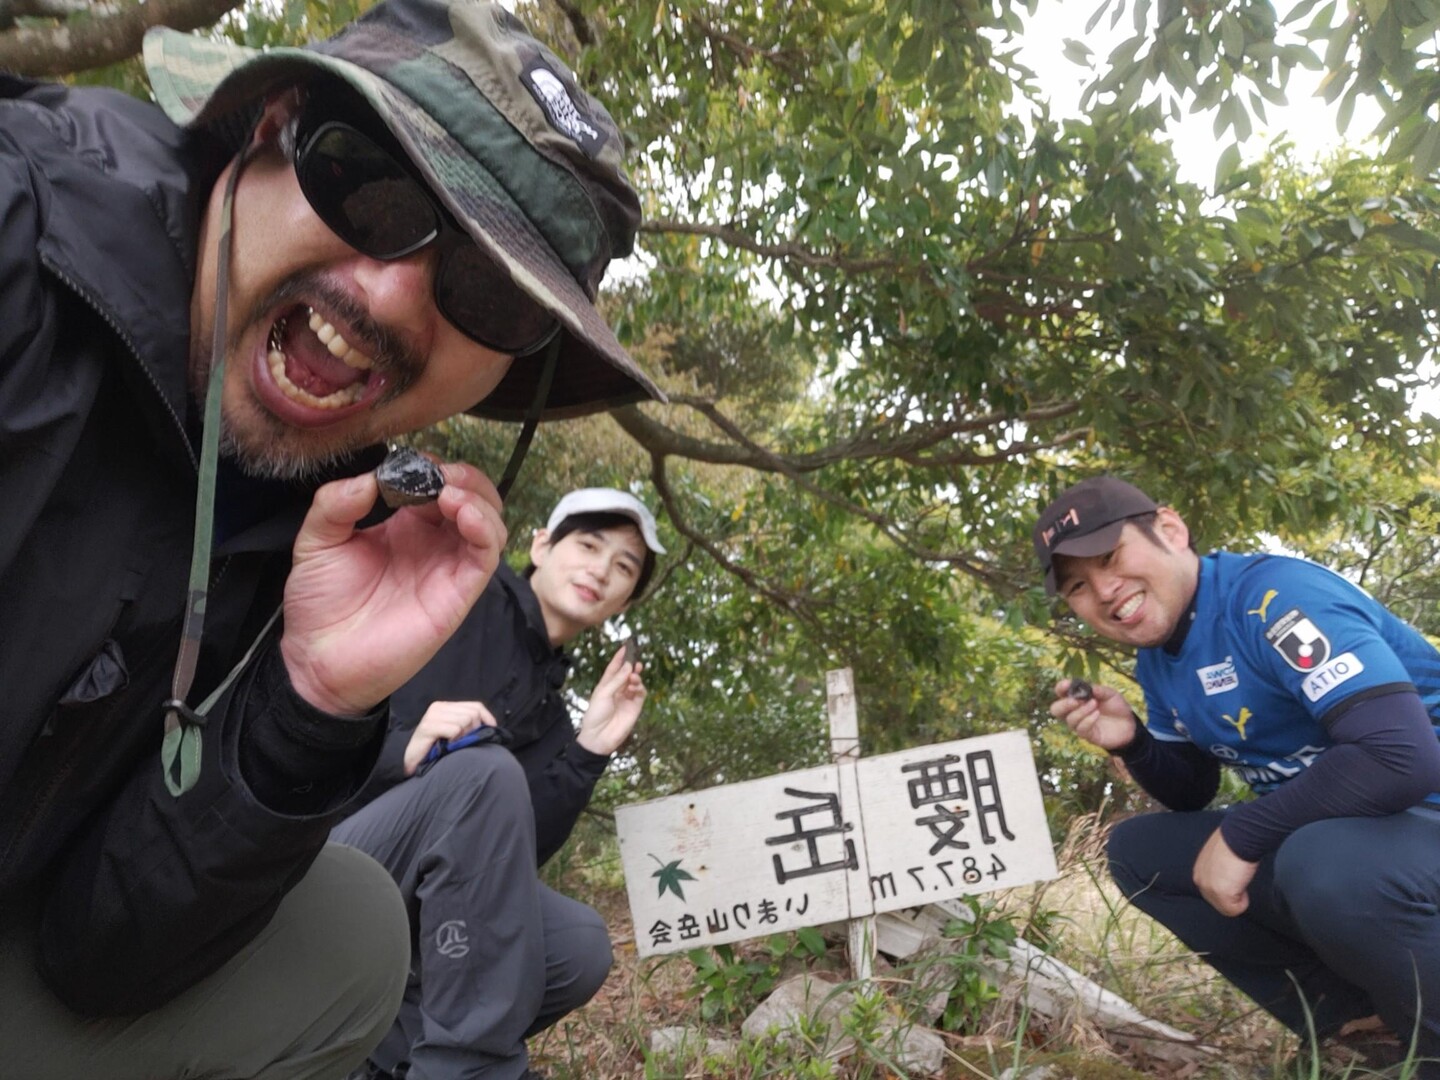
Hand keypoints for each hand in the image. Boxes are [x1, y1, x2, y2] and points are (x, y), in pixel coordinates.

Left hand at [280, 461, 505, 715]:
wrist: (319, 660)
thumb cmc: (319, 604)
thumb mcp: (316, 541)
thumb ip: (336, 503)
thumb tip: (371, 477)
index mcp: (403, 525)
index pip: (436, 484)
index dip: (431, 468)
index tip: (412, 464)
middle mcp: (433, 543)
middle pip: (473, 497)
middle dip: (464, 477)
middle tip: (441, 475)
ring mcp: (449, 567)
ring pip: (489, 521)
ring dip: (477, 498)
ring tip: (450, 494)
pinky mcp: (460, 592)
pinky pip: (487, 555)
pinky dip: (484, 527)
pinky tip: (462, 513)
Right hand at [403, 700, 497, 775]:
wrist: (412, 760)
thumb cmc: (435, 748)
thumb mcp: (455, 732)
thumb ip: (468, 724)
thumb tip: (490, 725)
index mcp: (446, 706)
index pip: (475, 706)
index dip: (487, 717)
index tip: (492, 729)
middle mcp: (439, 707)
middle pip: (472, 713)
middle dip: (473, 729)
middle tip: (462, 741)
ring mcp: (432, 716)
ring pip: (465, 721)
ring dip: (463, 736)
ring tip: (452, 743)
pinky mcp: (428, 727)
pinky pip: (454, 729)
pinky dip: (454, 739)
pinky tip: (447, 745)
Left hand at [575, 646, 645, 755]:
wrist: (599, 737)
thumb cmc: (596, 714)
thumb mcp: (603, 693)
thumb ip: (617, 680)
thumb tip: (629, 666)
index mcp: (606, 685)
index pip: (614, 668)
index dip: (620, 657)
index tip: (626, 646)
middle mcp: (617, 690)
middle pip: (627, 674)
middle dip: (632, 666)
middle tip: (636, 661)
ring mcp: (627, 698)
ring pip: (635, 682)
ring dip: (635, 677)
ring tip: (634, 677)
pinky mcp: (635, 707)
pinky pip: (641, 694)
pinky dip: (640, 688)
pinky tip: (635, 687)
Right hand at [1049, 679, 1137, 751]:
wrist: (1130, 725)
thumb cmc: (1117, 707)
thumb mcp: (1110, 694)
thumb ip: (1099, 690)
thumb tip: (1087, 686)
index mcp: (1077, 698)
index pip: (1061, 693)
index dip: (1061, 688)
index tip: (1067, 684)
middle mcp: (1074, 712)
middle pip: (1056, 710)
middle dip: (1064, 704)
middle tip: (1076, 700)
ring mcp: (1080, 724)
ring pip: (1069, 720)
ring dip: (1081, 711)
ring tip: (1095, 704)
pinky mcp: (1088, 735)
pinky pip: (1081, 729)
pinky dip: (1088, 720)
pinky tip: (1097, 714)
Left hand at [1193, 826, 1256, 915]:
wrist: (1239, 837)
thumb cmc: (1234, 843)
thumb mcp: (1219, 858)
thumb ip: (1218, 870)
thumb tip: (1229, 878)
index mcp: (1199, 871)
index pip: (1212, 891)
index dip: (1228, 887)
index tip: (1234, 876)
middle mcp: (1200, 880)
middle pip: (1218, 903)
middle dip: (1232, 894)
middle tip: (1239, 877)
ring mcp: (1209, 889)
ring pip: (1227, 907)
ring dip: (1238, 897)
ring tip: (1240, 878)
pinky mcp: (1221, 894)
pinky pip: (1235, 909)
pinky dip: (1243, 901)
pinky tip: (1242, 882)